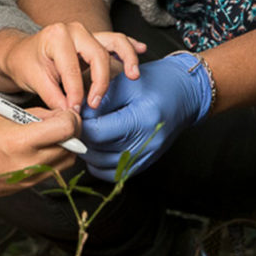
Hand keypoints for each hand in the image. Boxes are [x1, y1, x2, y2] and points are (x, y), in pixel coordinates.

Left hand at [0, 23, 146, 111]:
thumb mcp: (34, 80)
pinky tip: (142, 50)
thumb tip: (71, 113)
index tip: (75, 111)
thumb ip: (53, 97)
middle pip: (97, 55)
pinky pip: (116, 41)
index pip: (72, 68)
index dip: (75, 93)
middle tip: (95, 104)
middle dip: (100, 83)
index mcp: (57, 36)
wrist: (23, 53)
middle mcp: (74, 30)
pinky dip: (130, 46)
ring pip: (114, 41)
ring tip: (134, 75)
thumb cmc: (27, 64)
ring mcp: (87, 33)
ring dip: (127, 57)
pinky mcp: (96, 40)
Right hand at [0, 107, 81, 198]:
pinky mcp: (27, 188)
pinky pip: (51, 172)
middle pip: (72, 148)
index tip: (66, 114)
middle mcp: (30, 162)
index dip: (71, 119)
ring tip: (50, 137)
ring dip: (65, 148)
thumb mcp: (5, 117)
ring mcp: (29, 178)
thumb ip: (36, 116)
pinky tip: (37, 151)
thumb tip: (59, 116)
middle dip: (71, 133)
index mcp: (22, 140)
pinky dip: (52, 160)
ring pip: (66, 163)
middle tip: (61, 124)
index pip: (67, 129)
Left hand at [79, 52, 213, 180]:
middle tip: (75, 124)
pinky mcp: (145, 164)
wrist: (184, 93)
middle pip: (97, 152)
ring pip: (101, 166)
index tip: (71, 115)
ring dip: (88, 152)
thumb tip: (76, 115)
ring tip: (85, 133)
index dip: (79, 125)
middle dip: (80, 138)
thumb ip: (99, 100)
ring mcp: (146, 157)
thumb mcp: (125, 83)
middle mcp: (145, 143)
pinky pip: (113, 173)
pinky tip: (98, 147)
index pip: (97, 132)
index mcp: (141, 119)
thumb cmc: (156, 82)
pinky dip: (100, 163)